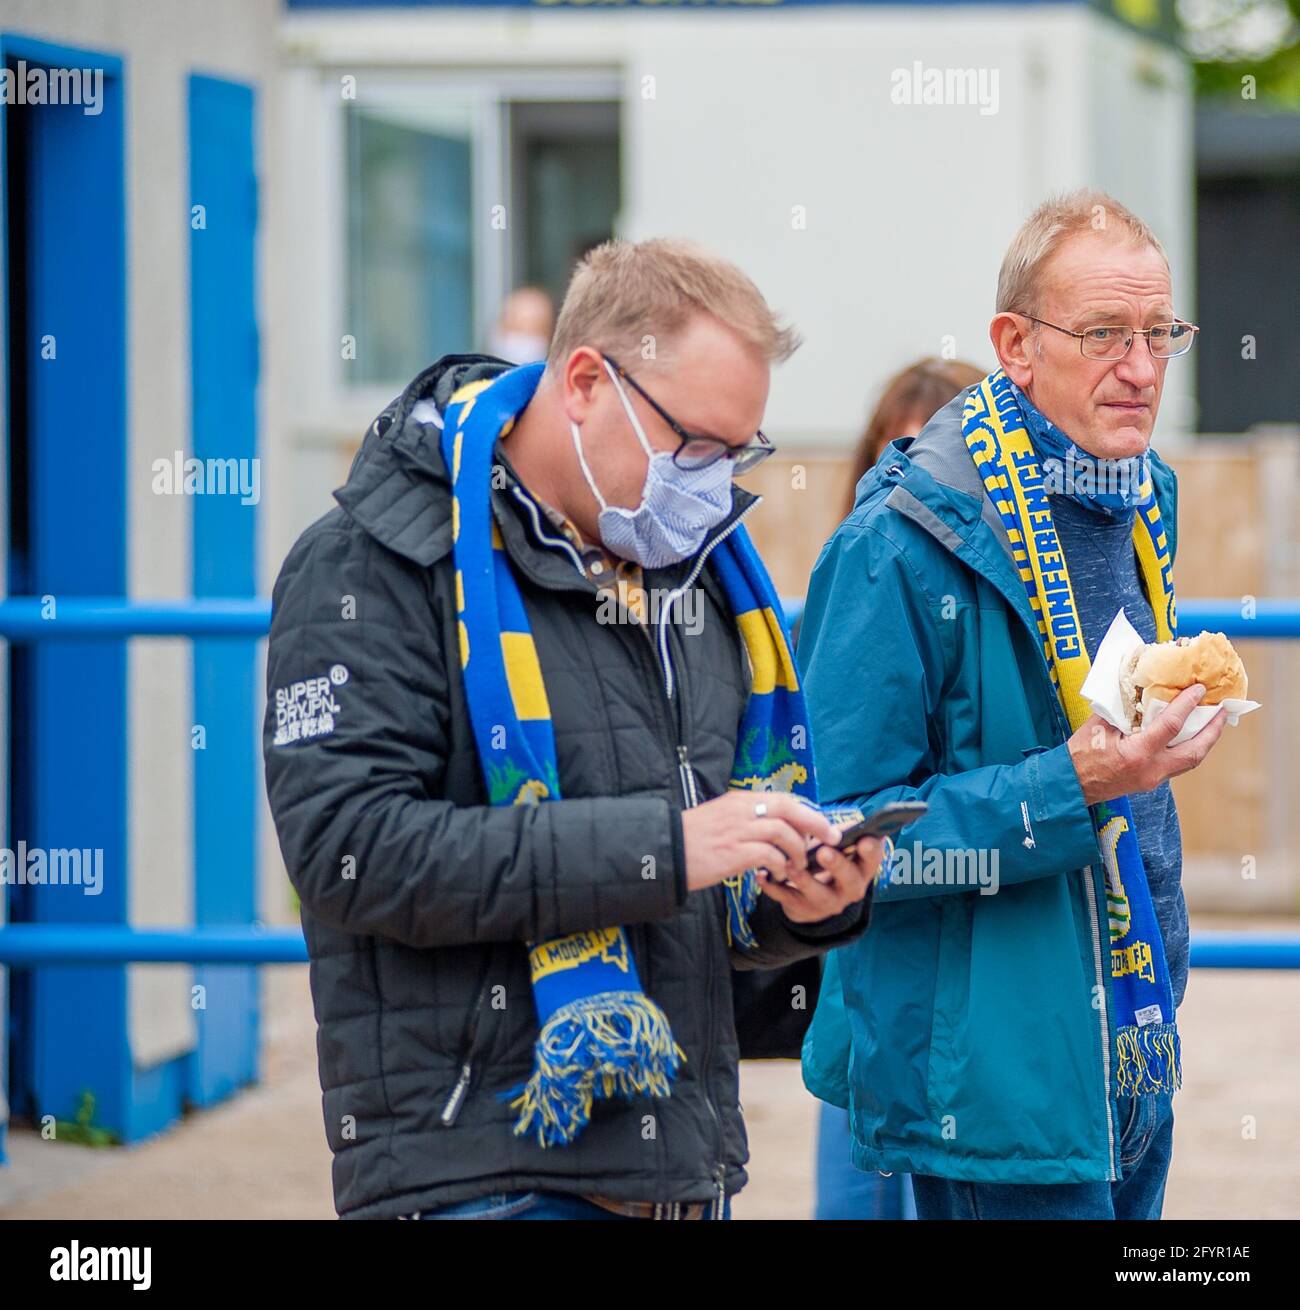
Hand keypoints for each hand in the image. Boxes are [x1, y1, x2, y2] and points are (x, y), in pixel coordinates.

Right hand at [681, 791, 836, 892]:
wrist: (664, 851)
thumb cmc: (692, 839)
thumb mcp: (720, 819)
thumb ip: (746, 819)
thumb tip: (774, 827)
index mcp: (740, 800)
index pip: (784, 799)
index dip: (807, 812)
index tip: (822, 826)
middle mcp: (742, 810)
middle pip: (790, 809)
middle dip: (815, 824)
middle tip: (830, 839)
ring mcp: (738, 830)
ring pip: (784, 832)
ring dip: (797, 851)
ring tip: (798, 866)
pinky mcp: (734, 852)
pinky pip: (770, 855)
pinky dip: (781, 866)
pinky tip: (780, 875)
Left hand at [757, 829, 883, 923]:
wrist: (809, 897)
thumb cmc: (825, 861)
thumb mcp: (836, 847)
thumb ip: (840, 834)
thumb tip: (852, 820)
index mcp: (861, 868)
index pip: (872, 859)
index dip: (871, 850)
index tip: (865, 839)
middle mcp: (850, 888)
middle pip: (849, 879)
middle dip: (837, 865)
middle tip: (824, 852)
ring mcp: (827, 902)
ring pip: (819, 894)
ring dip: (804, 878)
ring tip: (791, 865)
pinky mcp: (803, 910)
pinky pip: (787, 899)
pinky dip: (774, 887)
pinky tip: (763, 875)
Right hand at [1067, 683, 1227, 805]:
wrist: (1070, 786)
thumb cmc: (1079, 755)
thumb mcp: (1098, 726)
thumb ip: (1124, 710)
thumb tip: (1141, 692)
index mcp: (1137, 754)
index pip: (1171, 726)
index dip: (1187, 705)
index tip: (1199, 690)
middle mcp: (1151, 770)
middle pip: (1195, 752)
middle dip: (1213, 731)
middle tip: (1223, 711)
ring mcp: (1153, 779)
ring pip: (1190, 761)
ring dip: (1205, 741)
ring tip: (1213, 723)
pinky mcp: (1150, 782)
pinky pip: (1178, 764)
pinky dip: (1188, 748)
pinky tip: (1189, 736)